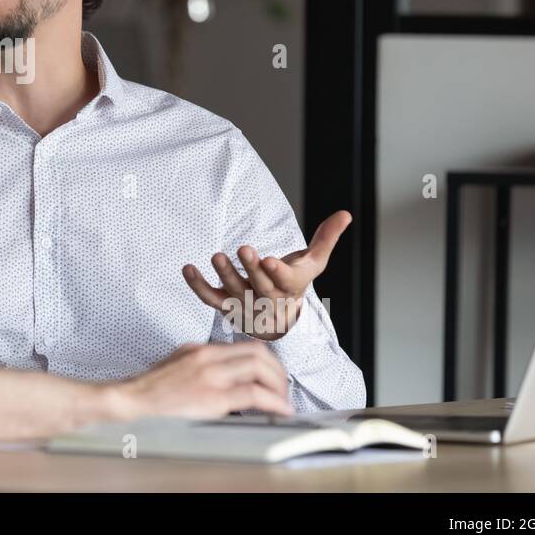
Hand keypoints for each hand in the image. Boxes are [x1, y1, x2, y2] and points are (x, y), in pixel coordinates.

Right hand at [112, 341, 292, 418]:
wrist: (130, 401)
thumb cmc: (150, 391)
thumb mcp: (177, 367)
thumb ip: (201, 367)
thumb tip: (225, 379)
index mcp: (200, 350)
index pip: (245, 346)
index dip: (268, 361)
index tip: (274, 376)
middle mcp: (207, 357)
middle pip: (258, 353)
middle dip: (278, 371)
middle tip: (283, 388)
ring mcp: (210, 376)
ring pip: (260, 368)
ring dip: (279, 386)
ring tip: (283, 401)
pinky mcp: (212, 397)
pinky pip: (254, 395)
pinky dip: (274, 402)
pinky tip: (279, 410)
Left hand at [182, 210, 351, 340]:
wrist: (276, 321)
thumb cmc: (294, 283)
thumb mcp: (313, 263)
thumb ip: (327, 238)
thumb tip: (346, 213)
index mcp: (290, 288)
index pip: (286, 281)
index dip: (278, 273)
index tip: (271, 261)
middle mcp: (267, 299)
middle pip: (259, 285)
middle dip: (251, 268)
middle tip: (243, 249)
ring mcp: (244, 304)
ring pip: (234, 291)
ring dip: (224, 274)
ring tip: (216, 256)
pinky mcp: (225, 306)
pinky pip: (209, 298)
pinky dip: (197, 285)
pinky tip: (188, 268)